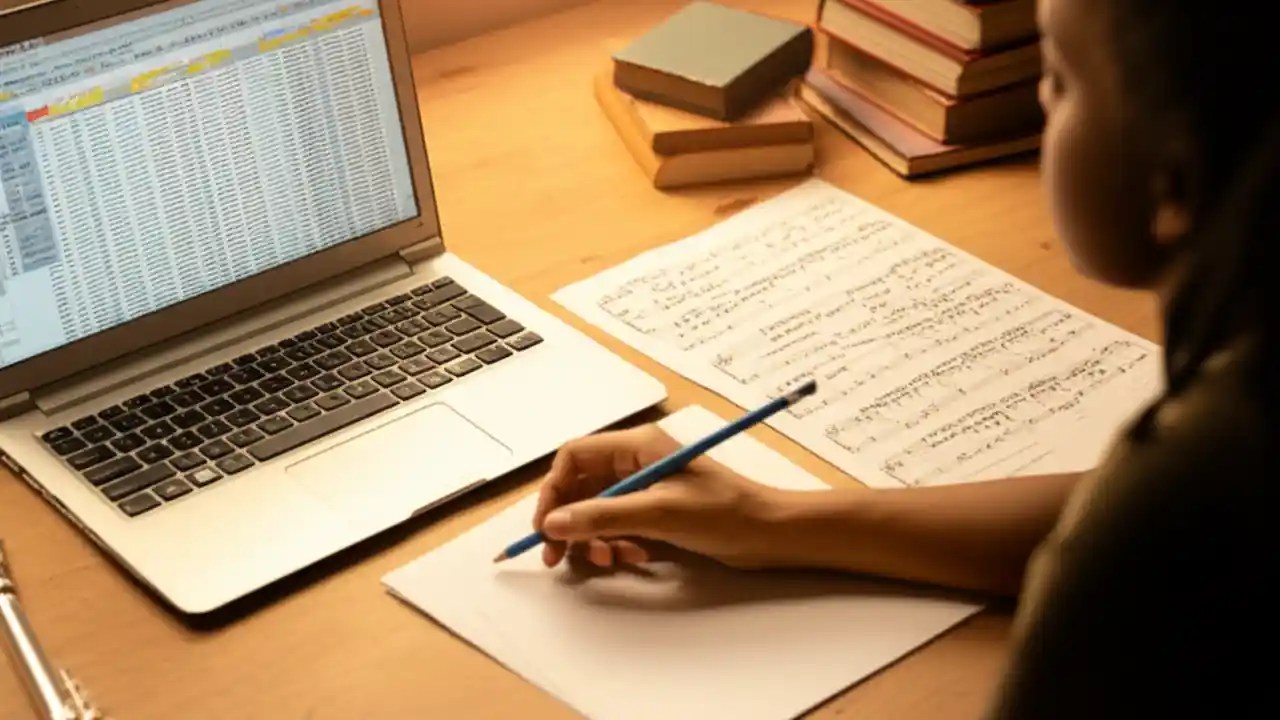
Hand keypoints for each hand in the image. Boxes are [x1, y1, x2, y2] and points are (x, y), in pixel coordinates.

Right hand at [532, 424, 793, 569]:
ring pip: (596, 512)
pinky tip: (633, 557)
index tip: (547, 526)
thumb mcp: (659, 512)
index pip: (575, 457)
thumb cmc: (722, 512)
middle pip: (580, 488)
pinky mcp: (655, 514)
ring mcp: (645, 489)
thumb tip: (553, 524)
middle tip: (559, 558)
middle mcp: (635, 463)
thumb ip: (603, 516)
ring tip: (608, 560)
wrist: (768, 534)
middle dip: (569, 522)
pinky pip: (617, 528)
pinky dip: (615, 544)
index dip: (554, 490)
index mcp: (636, 446)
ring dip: (593, 538)